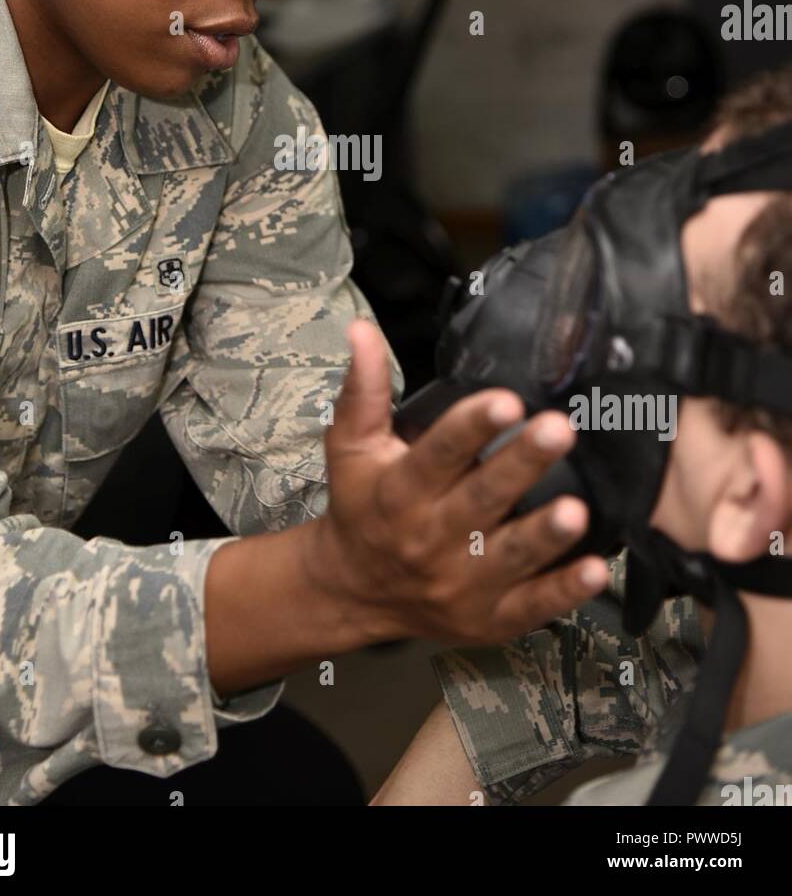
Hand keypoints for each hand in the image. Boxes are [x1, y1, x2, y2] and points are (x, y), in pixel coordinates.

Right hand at [306, 318, 608, 645]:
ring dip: (545, 535)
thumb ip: (365, 390)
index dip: (470, 427)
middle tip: (560, 429)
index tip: (504, 399)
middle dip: (521, 465)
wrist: (356, 591)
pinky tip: (594, 570)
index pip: (437, 454)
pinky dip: (563, 591)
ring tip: (578, 509)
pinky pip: (531, 606)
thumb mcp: (353, 447)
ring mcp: (461, 584)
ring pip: (510, 556)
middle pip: (481, 500)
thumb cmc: (362, 507)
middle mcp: (430, 539)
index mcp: (400, 492)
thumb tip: (363, 330)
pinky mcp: (489, 617)